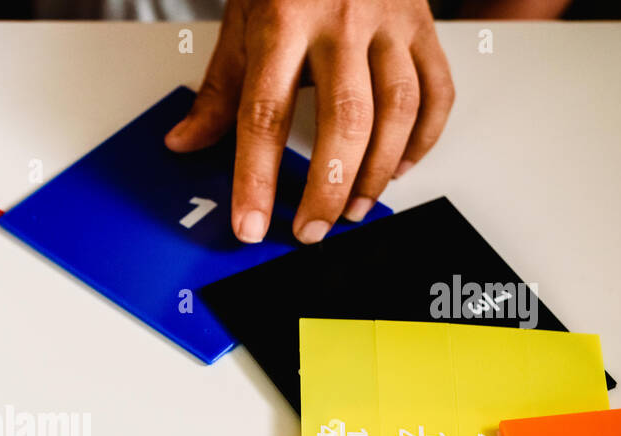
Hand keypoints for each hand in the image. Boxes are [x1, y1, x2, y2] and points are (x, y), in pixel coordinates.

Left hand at [165, 0, 454, 243]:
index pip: (263, 115)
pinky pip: (436, 91)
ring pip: (395, 112)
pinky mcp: (424, 25)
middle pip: (341, 121)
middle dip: (326, 188)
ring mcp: (389, 23)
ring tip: (352, 208)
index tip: (251, 224)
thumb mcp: (241, 20)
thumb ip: (219, 89)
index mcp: (283, 22)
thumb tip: (184, 142)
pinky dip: (422, 138)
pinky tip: (398, 167)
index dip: (256, 178)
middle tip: (310, 230)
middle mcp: (341, 22)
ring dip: (375, 172)